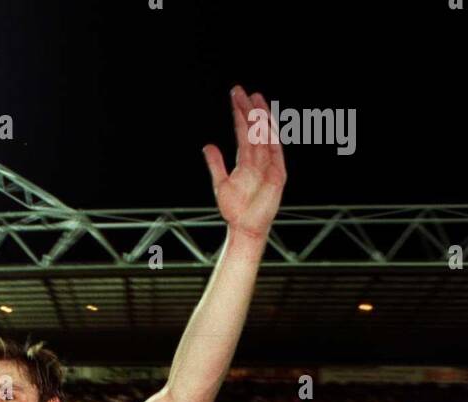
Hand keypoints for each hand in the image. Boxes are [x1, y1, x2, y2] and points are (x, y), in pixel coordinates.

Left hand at [203, 87, 285, 241]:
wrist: (246, 228)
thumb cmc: (235, 210)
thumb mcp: (221, 184)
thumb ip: (216, 164)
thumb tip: (208, 145)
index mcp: (246, 160)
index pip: (243, 131)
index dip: (239, 114)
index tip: (235, 96)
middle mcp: (259, 159)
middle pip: (254, 129)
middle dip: (248, 110)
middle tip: (241, 90)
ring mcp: (269, 164)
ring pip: (265, 136)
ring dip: (261, 118)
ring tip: (255, 99)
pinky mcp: (278, 174)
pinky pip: (276, 151)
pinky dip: (272, 137)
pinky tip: (267, 122)